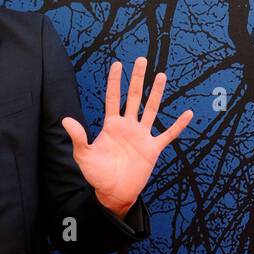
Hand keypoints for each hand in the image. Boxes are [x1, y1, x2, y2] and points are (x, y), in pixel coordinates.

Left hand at [61, 57, 192, 216]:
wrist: (113, 193)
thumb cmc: (97, 175)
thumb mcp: (84, 155)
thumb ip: (78, 137)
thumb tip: (66, 119)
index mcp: (111, 125)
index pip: (113, 98)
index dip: (114, 81)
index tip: (117, 63)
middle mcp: (128, 126)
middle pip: (133, 97)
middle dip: (137, 79)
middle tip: (141, 59)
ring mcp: (141, 136)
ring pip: (151, 109)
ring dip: (157, 93)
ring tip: (162, 75)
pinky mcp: (153, 149)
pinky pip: (168, 134)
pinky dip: (178, 125)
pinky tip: (188, 113)